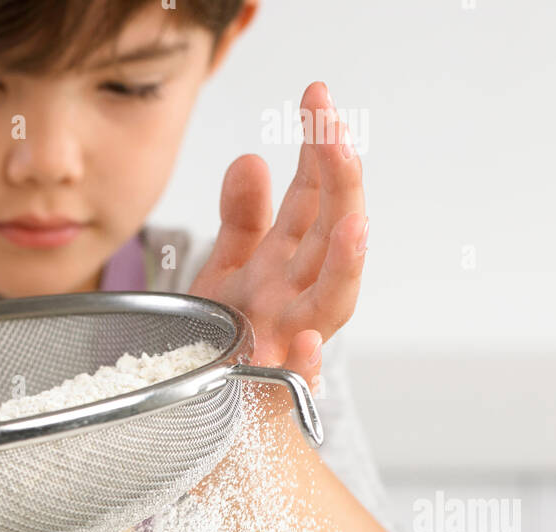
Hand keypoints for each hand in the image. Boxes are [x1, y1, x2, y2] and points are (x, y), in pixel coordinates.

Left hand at [187, 81, 367, 387]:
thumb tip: (252, 157)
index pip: (315, 198)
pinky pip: (296, 379)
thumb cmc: (218, 339)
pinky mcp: (271, 387)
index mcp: (289, 261)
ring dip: (347, 264)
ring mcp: (288, 340)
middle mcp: (298, 295)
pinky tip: (306, 342)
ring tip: (354, 225)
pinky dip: (305, 363)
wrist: (202, 408)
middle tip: (336, 133)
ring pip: (333, 299)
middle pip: (332, 234)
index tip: (316, 99)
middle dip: (340, 183)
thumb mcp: (224, 268)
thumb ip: (242, 217)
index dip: (318, 149)